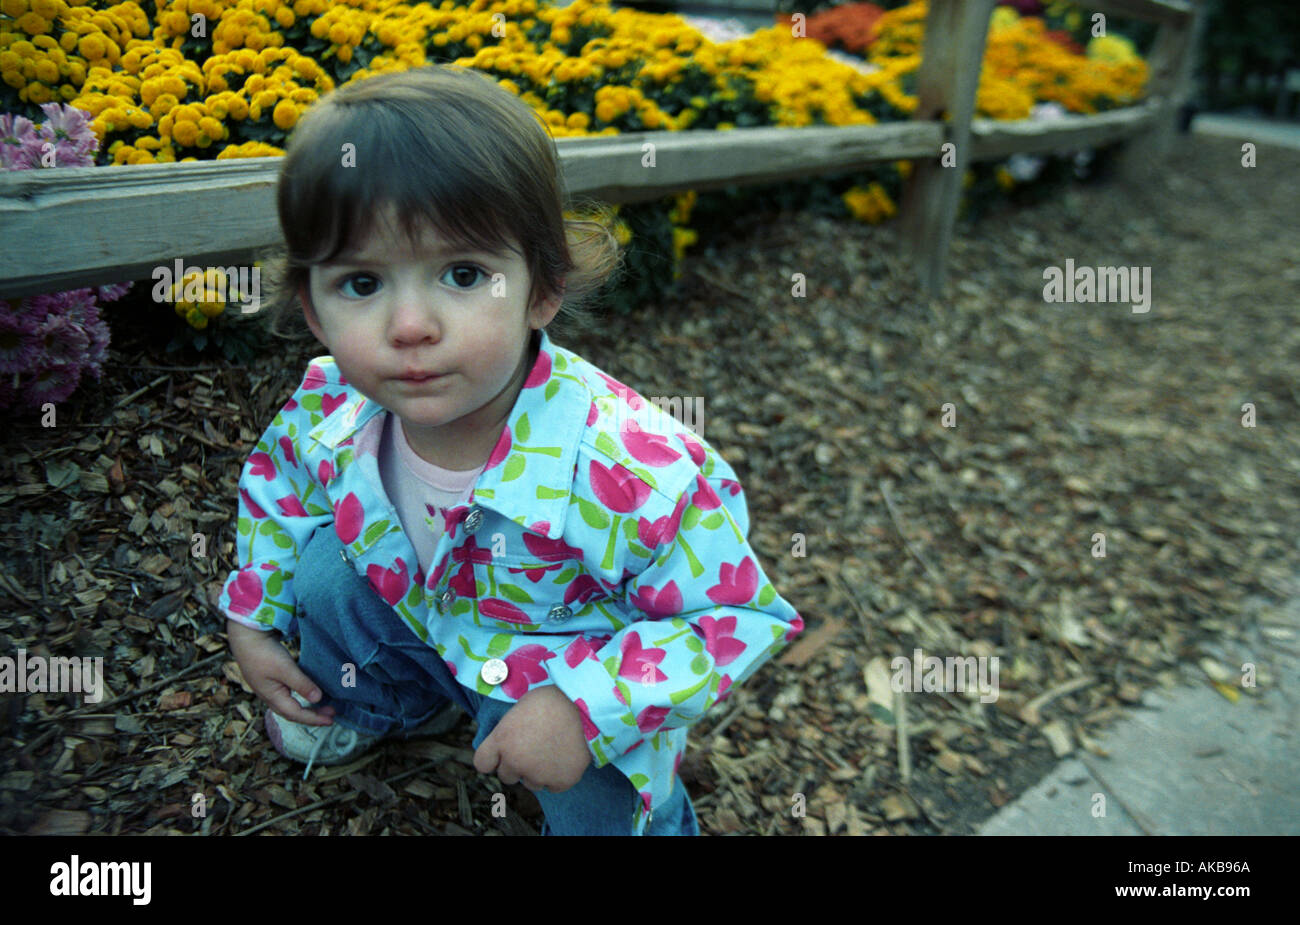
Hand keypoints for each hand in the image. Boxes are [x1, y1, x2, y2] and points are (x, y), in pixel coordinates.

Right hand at [226, 619, 335, 725]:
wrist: (246, 636)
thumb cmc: (264, 653)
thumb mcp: (285, 669)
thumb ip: (301, 684)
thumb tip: (318, 699)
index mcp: (272, 697)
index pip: (296, 714)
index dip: (314, 719)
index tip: (331, 720)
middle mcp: (269, 696)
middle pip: (293, 713)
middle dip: (312, 716)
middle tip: (331, 715)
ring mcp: (268, 689)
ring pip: (289, 705)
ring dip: (306, 708)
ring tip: (322, 707)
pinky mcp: (270, 679)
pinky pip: (287, 696)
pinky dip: (299, 698)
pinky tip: (306, 694)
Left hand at [473, 686, 590, 792]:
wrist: (586, 706)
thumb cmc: (552, 700)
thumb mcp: (520, 709)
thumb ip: (509, 731)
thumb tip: (508, 743)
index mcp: (501, 740)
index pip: (482, 763)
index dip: (493, 758)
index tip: (501, 754)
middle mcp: (515, 761)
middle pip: (506, 776)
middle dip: (516, 765)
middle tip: (533, 748)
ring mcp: (537, 775)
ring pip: (530, 783)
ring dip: (538, 772)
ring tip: (553, 750)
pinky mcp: (560, 782)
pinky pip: (553, 786)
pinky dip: (558, 775)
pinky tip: (565, 756)